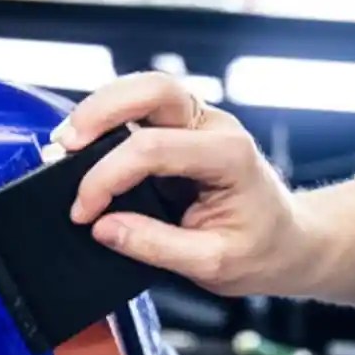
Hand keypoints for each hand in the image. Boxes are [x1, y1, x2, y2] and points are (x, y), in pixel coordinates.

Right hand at [55, 72, 324, 297]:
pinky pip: (142, 111)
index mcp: (228, 156)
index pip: (153, 149)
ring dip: (101, 108)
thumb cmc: (262, 250)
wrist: (290, 243)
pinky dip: (110, 119)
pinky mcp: (182, 132)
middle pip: (153, 90)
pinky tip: (86, 143)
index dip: (107, 178)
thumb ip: (156, 246)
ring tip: (66, 141)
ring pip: (145, 90)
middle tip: (64, 145)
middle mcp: (214, 129)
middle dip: (101, 111)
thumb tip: (104, 227)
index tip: (83, 212)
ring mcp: (199, 124)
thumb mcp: (212, 264)